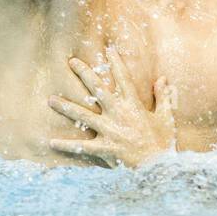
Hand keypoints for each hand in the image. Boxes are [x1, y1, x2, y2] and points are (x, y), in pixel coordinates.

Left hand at [48, 47, 176, 167]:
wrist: (158, 166)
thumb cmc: (163, 142)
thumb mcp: (166, 117)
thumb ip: (163, 97)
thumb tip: (162, 79)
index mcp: (134, 105)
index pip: (124, 79)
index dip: (116, 63)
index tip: (108, 49)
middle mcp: (118, 114)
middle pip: (98, 90)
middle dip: (84, 74)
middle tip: (72, 62)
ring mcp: (109, 131)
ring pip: (83, 115)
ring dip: (66, 107)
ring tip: (50, 99)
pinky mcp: (103, 148)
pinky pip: (81, 146)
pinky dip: (66, 144)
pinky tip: (51, 141)